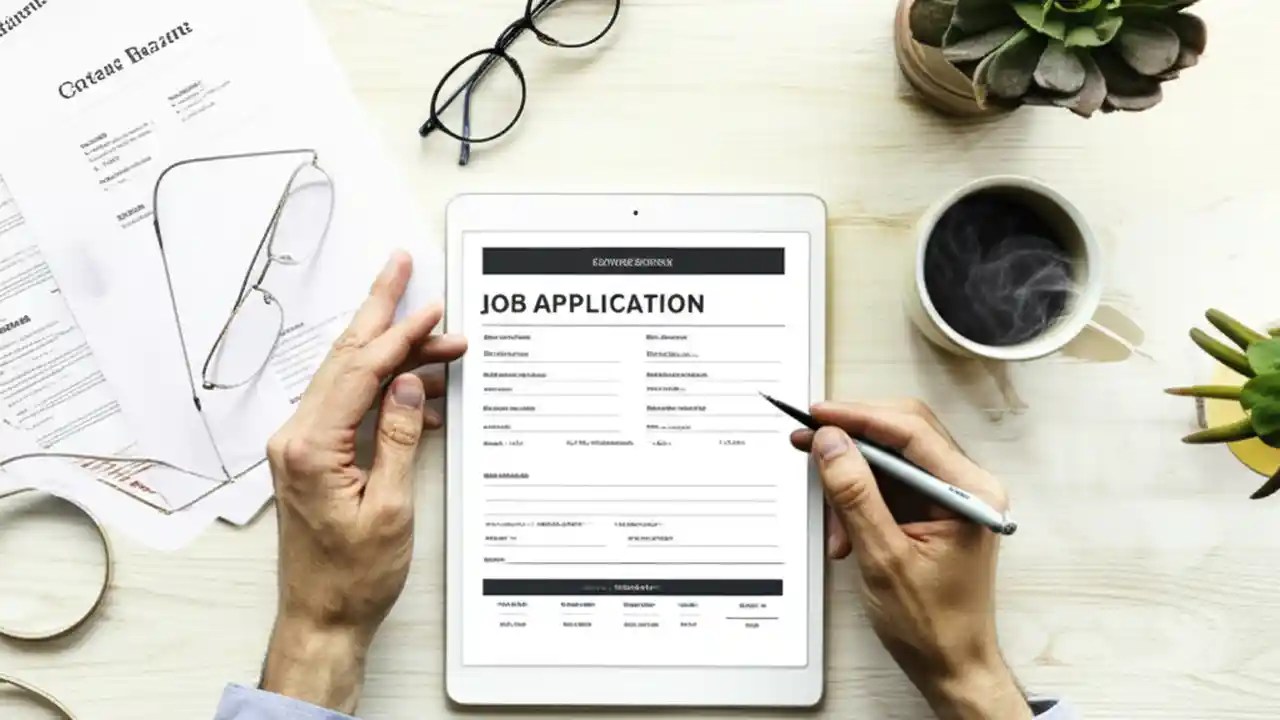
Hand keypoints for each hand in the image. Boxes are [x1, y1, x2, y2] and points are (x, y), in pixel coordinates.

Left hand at [258, 251, 466, 712]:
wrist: (322, 617)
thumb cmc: (352, 577)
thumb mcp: (389, 507)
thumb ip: (400, 438)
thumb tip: (411, 385)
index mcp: (311, 448)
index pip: (360, 372)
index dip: (401, 336)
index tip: (433, 311)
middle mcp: (297, 439)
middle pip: (345, 359)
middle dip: (380, 312)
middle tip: (400, 267)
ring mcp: (301, 447)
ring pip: (348, 377)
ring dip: (390, 352)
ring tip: (431, 331)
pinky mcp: (311, 458)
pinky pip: (349, 405)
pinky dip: (385, 390)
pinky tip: (419, 391)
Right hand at [792, 401, 1030, 719]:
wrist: (950, 664)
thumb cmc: (933, 624)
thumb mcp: (882, 558)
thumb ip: (855, 496)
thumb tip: (832, 444)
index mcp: (971, 493)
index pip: (911, 432)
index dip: (859, 418)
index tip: (819, 414)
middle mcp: (966, 486)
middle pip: (902, 434)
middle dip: (851, 442)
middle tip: (808, 442)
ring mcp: (948, 496)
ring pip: (889, 459)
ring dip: (851, 481)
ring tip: (834, 525)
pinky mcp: (930, 508)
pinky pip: (887, 483)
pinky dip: (859, 499)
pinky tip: (845, 532)